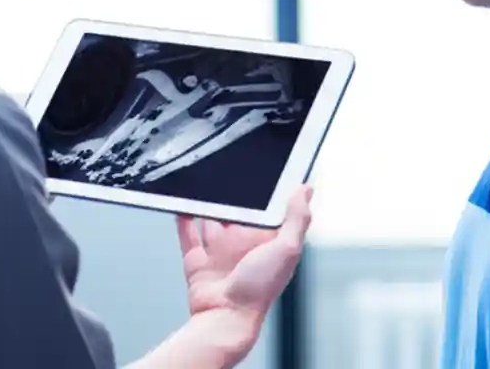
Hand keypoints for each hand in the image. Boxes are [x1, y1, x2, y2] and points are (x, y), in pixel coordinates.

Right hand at [174, 186, 313, 358]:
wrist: (224, 318)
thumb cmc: (258, 290)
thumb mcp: (286, 249)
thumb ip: (297, 218)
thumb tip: (306, 189)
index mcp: (269, 244)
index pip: (270, 213)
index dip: (269, 194)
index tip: (264, 171)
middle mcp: (245, 248)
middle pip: (238, 214)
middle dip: (234, 196)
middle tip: (228, 171)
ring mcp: (220, 254)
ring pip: (212, 221)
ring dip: (208, 205)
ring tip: (204, 183)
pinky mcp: (198, 261)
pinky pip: (188, 235)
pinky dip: (184, 219)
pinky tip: (183, 205)